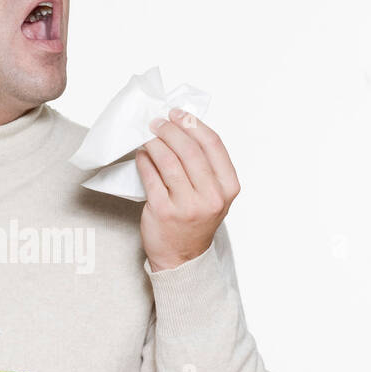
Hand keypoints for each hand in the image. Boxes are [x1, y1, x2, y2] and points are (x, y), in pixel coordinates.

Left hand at [134, 107, 240, 271]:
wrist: (182, 258)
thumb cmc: (196, 221)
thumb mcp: (214, 195)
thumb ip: (207, 167)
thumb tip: (184, 128)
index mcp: (228, 188)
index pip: (213, 145)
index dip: (194, 125)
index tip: (179, 114)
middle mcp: (211, 197)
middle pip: (190, 150)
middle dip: (171, 130)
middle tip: (158, 122)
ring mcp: (188, 205)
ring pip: (169, 161)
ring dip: (156, 142)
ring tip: (149, 135)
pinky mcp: (164, 211)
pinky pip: (151, 176)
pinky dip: (145, 160)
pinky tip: (142, 154)